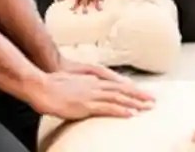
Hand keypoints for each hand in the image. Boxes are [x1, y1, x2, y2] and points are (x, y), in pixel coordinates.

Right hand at [27, 66, 154, 120]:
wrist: (40, 85)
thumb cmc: (53, 85)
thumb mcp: (73, 83)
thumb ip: (85, 87)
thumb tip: (91, 93)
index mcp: (93, 81)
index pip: (118, 85)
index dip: (132, 90)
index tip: (143, 94)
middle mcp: (95, 86)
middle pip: (122, 90)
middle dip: (139, 95)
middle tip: (153, 101)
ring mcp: (91, 95)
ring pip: (118, 98)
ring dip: (135, 103)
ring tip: (147, 107)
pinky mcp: (85, 105)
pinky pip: (107, 108)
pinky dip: (120, 110)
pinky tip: (130, 114)